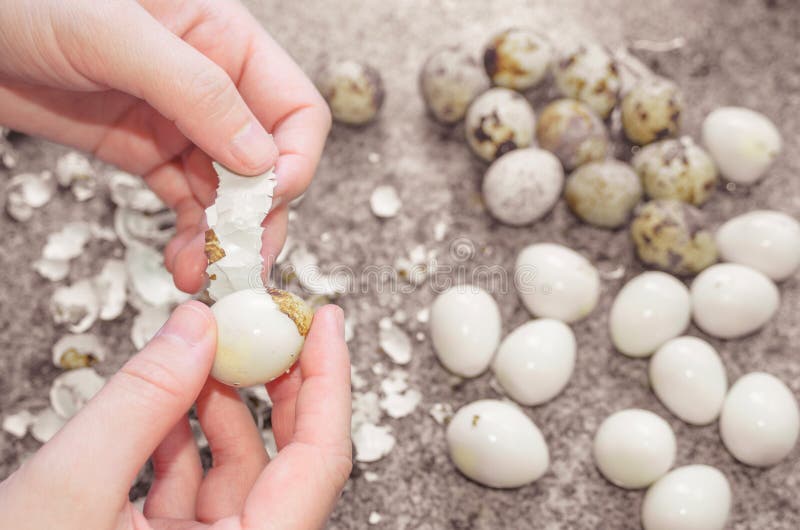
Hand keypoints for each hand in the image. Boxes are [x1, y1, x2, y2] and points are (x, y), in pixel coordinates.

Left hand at [0, 0, 330, 292]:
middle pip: (268, 162)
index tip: (267, 200)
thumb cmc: (31, 1)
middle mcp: (214, 86)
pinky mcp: (146, 152)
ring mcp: (180, 123)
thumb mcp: (116, 34)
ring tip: (204, 274)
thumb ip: (196, 91)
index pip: (295, 110)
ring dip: (224, 238)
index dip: (294, 160)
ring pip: (229, 192)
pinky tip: (184, 261)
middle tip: (240, 261)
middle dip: (260, 215)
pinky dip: (192, 236)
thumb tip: (261, 159)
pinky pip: (187, 201)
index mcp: (226, 41)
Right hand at [0, 302, 351, 529]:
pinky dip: (180, 439)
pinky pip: (196, 490)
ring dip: (218, 407)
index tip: (326, 322)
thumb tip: (198, 328)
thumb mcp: (69, 491)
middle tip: (271, 327)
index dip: (329, 384)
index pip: (319, 464)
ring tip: (195, 355)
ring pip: (239, 473)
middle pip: (291, 464)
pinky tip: (160, 402)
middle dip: (280, 388)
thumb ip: (142, 402)